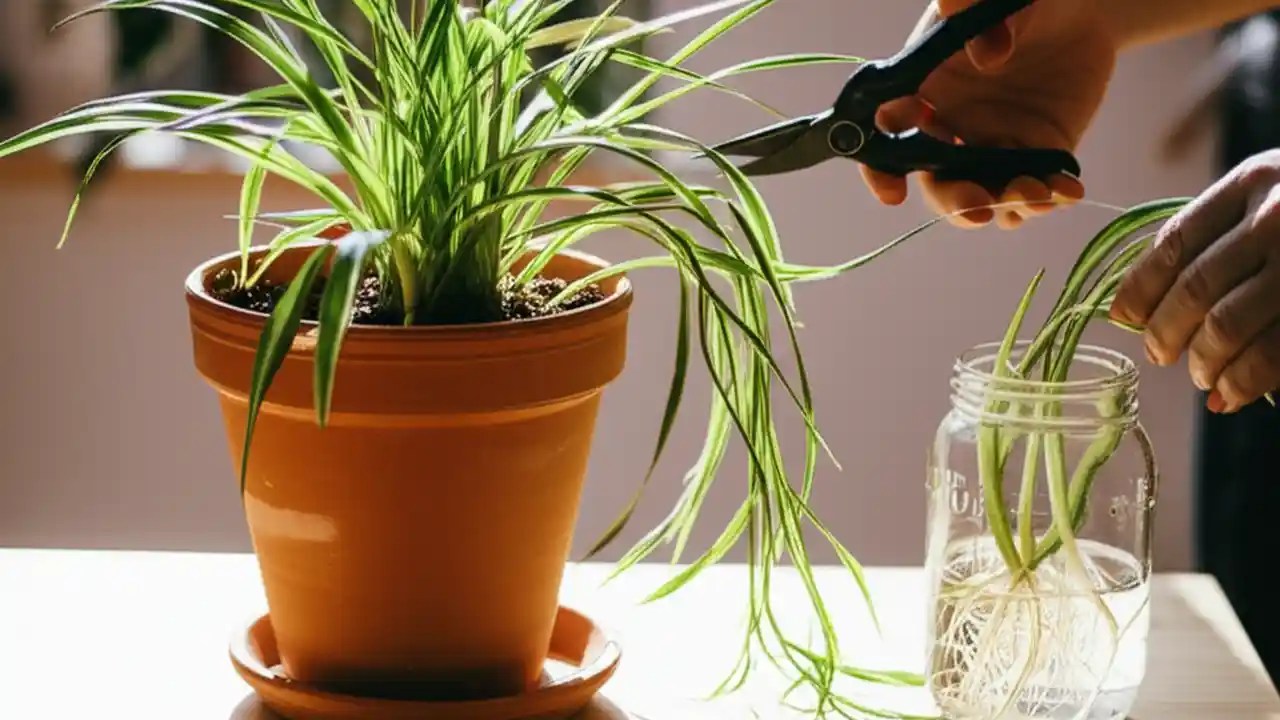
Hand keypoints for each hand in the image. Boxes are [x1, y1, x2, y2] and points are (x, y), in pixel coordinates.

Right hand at [862, 0, 1114, 228]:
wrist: (1083, 8)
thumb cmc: (1024, 1)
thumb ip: (976, 12)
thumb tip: (988, 53)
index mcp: (922, 91)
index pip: (887, 137)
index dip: (881, 170)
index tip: (894, 192)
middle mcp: (951, 127)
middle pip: (937, 180)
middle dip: (954, 201)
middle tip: (979, 207)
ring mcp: (993, 146)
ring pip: (986, 193)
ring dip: (1005, 206)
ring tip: (1038, 193)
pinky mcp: (1037, 155)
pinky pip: (1035, 188)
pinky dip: (1049, 198)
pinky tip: (1066, 190)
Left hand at [1110, 150, 1279, 412]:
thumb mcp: (1273, 194)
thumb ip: (1219, 234)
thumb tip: (1138, 308)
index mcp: (1253, 182)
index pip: (1174, 242)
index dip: (1141, 287)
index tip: (1124, 317)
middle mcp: (1279, 215)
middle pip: (1195, 288)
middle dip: (1166, 333)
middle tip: (1160, 356)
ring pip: (1229, 325)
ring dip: (1204, 362)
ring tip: (1201, 376)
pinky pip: (1273, 351)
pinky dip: (1244, 381)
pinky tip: (1231, 393)